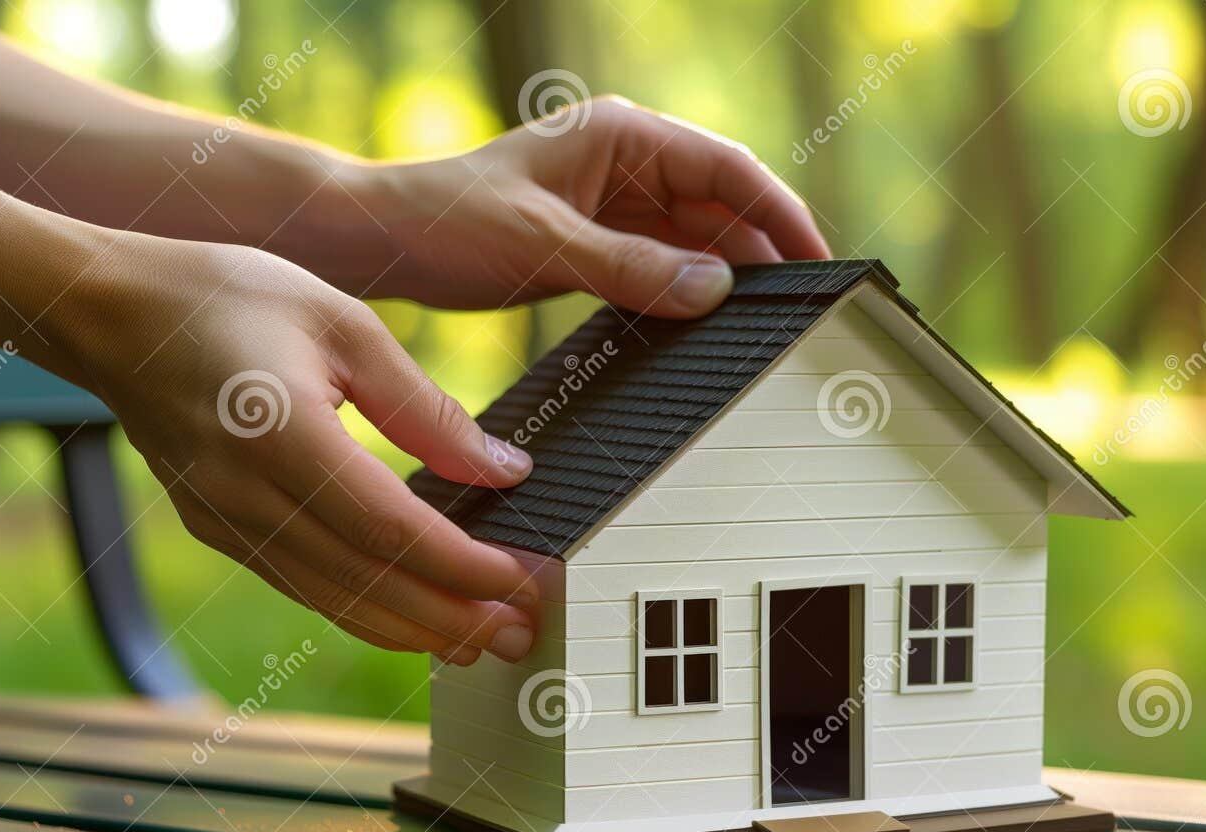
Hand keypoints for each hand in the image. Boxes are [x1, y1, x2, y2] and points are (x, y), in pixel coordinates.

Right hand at [57, 234, 539, 662]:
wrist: (110, 312)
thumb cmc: (229, 298)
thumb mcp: (346, 325)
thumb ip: (427, 407)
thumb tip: (505, 471)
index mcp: (283, 436)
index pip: (391, 530)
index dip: (465, 568)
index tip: (527, 580)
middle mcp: (247, 496)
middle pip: (369, 584)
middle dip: (457, 618)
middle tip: (526, 634)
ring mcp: (226, 524)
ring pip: (337, 603)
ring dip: (419, 631)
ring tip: (488, 640)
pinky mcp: (219, 533)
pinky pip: (307, 590)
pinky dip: (369, 613)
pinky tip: (419, 619)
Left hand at [351, 96, 830, 317]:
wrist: (386, 241)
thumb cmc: (448, 221)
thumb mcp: (546, 246)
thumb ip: (634, 269)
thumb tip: (715, 291)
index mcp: (623, 135)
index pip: (729, 169)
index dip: (781, 215)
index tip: (819, 262)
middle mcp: (629, 160)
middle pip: (723, 205)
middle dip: (763, 253)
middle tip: (803, 308)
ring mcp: (617, 200)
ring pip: (699, 238)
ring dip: (728, 277)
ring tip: (767, 322)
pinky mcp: (601, 238)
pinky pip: (665, 263)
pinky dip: (688, 291)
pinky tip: (709, 323)